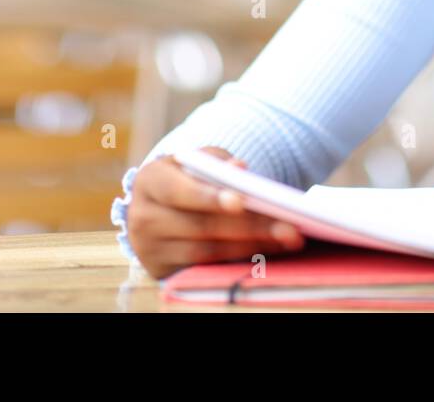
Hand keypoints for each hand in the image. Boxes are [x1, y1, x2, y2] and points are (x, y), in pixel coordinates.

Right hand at [126, 147, 305, 278]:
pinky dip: (240, 260)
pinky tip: (267, 252)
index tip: (242, 201)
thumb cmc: (184, 178)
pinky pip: (207, 268)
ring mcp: (150, 250)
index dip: (211, 198)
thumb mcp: (194, 162)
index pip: (181, 192)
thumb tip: (240, 169)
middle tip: (290, 227)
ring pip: (208, 250)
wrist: (155, 208)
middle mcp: (143, 217)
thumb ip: (217, 162)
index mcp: (150, 181)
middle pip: (202, 226)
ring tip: (288, 239)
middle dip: (250, 226)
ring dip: (253, 246)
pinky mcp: (162, 272)